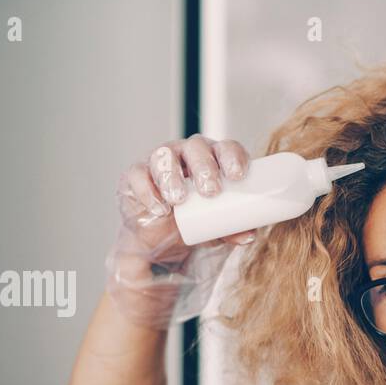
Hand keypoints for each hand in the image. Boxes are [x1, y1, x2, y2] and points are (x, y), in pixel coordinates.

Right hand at [105, 134, 257, 329]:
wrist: (161, 237)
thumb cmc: (195, 220)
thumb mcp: (217, 227)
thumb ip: (232, 229)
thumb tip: (248, 235)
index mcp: (214, 159)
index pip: (226, 147)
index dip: (233, 157)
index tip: (238, 175)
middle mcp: (188, 154)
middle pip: (196, 147)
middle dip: (204, 167)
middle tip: (211, 191)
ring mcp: (161, 161)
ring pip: (165, 156)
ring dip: (172, 176)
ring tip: (179, 200)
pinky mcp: (137, 174)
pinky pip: (138, 174)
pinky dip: (147, 190)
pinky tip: (158, 208)